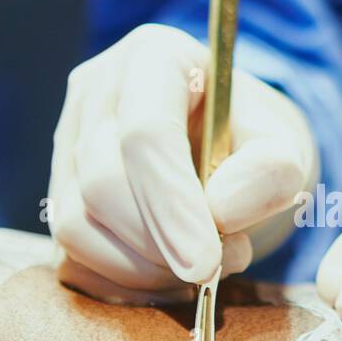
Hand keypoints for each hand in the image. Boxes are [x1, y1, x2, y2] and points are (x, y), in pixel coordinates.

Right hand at [48, 24, 317, 302]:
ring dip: (142, 269)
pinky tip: (167, 276)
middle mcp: (95, 92)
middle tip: (218, 263)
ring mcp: (66, 143)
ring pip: (76, 226)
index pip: (145, 134)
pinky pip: (71, 256)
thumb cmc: (252, 142)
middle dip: (160, 245)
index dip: (171, 205)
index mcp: (153, 58)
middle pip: (103, 185)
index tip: (204, 263)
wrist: (227, 150)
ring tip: (201, 265)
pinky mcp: (57, 193)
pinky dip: (121, 282)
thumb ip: (270, 171)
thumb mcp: (284, 145)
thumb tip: (220, 211)